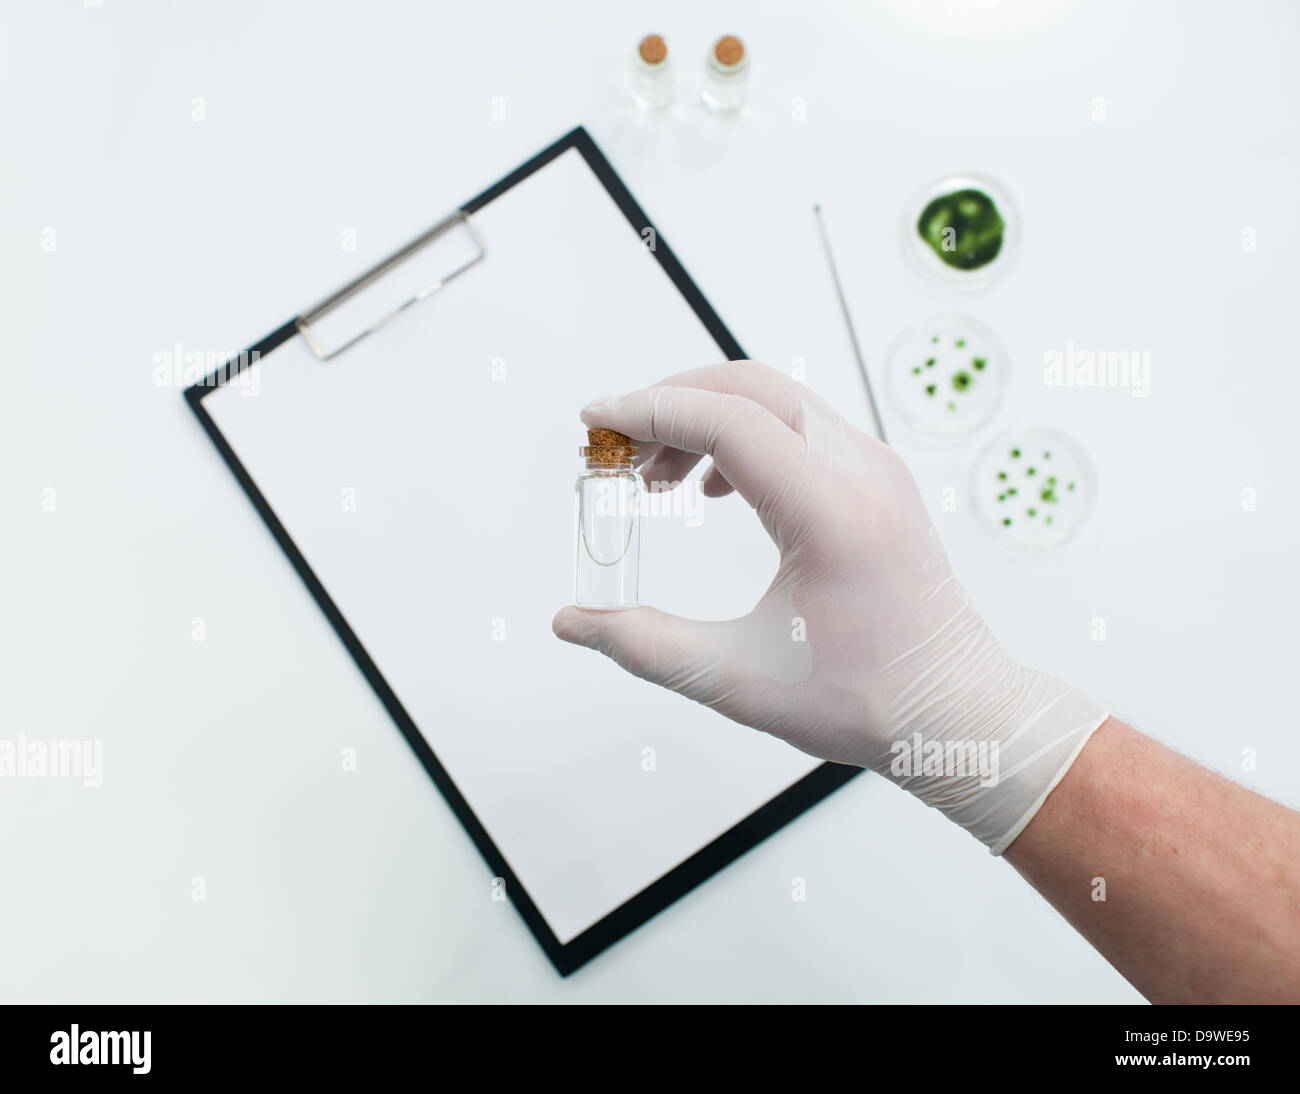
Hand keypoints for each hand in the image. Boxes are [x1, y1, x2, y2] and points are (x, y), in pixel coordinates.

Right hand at [553, 362, 1106, 852]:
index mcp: (833, 513)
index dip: (648, 411)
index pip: (727, 422)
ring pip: (776, 402)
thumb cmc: (868, 700)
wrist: (958, 712)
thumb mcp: (740, 680)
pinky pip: (800, 428)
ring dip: (705, 419)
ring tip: (655, 479)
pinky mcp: (877, 480)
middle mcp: (863, 472)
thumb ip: (646, 646)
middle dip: (670, 401)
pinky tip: (710, 490)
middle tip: (614, 444)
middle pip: (750, 388)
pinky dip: (742, 437)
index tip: (594, 421)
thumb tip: (572, 622)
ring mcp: (876, 469)